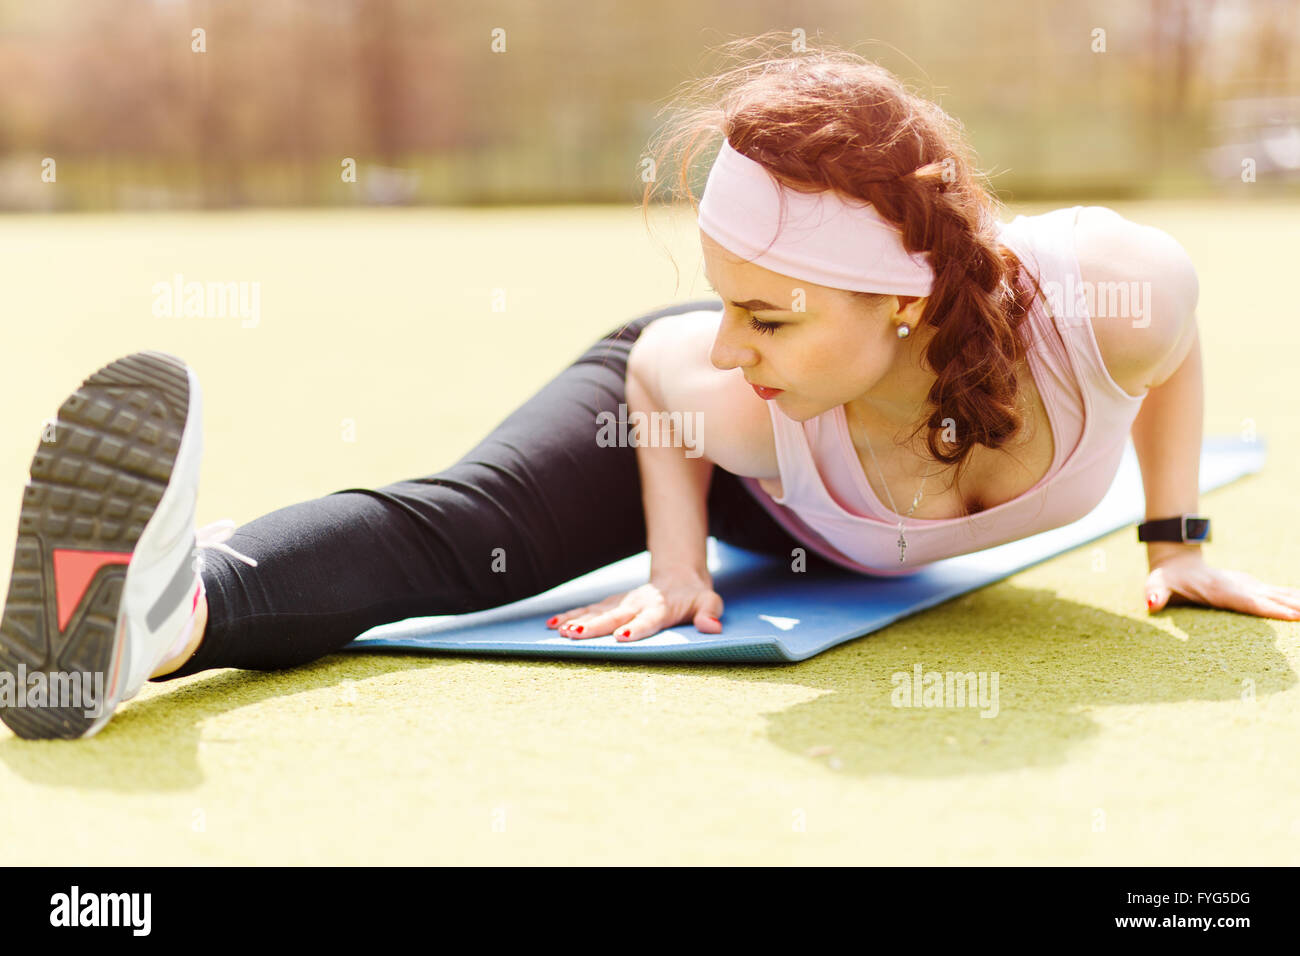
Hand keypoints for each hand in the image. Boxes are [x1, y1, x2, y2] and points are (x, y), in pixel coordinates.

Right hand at [544, 566, 722, 641]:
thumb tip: (713, 628)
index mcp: (661, 607)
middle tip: (574, 634)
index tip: (621, 636)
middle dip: (594, 625)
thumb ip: (709, 614)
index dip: (636, 627)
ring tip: (558, 630)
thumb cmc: (695, 597)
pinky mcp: (613, 604)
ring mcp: (622, 602)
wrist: (679, 577)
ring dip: (577, 620)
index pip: (649, 619)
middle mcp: (637, 603)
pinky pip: (589, 609)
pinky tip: (552, 625)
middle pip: (614, 616)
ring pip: (596, 611)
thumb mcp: (709, 602)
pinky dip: (571, 615)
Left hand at [1145, 552, 1299, 620]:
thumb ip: (1154, 594)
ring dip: (1297, 602)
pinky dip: (1293, 598)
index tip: (1294, 616)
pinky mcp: (1250, 586)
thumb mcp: (1155, 585)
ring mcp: (1247, 585)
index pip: (1249, 602)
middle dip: (1293, 608)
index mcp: (1220, 590)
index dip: (1270, 609)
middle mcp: (1238, 586)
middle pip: (1271, 599)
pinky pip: (1276, 592)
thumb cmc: (1165, 578)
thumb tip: (1151, 603)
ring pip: (1278, 594)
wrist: (1176, 561)